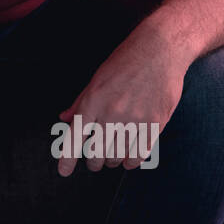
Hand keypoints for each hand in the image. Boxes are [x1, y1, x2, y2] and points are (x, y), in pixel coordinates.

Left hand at [56, 26, 185, 176]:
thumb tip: (64, 118)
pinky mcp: (155, 124)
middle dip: (93, 162)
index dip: (68, 159)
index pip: (75, 137)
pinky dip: (131, 161)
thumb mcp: (96, 79)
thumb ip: (80, 103)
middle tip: (95, 160)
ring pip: (117, 157)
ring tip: (112, 158)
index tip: (64, 172)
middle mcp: (111, 113)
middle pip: (96, 154)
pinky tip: (128, 158)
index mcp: (92, 101)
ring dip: (112, 162)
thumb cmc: (124, 62)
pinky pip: (139, 154)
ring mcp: (134, 120)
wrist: (160, 51)